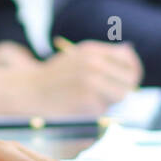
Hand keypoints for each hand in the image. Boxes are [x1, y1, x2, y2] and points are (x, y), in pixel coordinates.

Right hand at [26, 41, 142, 115]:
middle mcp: (94, 63)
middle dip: (124, 88)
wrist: (29, 93)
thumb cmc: (54, 77)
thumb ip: (102, 55)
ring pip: (120, 95)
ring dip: (111, 99)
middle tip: (113, 93)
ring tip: (92, 98)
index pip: (127, 58)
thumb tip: (129, 50)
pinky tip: (80, 105)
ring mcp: (92, 82)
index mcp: (91, 51)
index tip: (129, 77)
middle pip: (129, 79)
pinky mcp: (89, 101)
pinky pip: (105, 107)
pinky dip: (97, 109)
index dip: (132, 69)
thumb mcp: (76, 58)